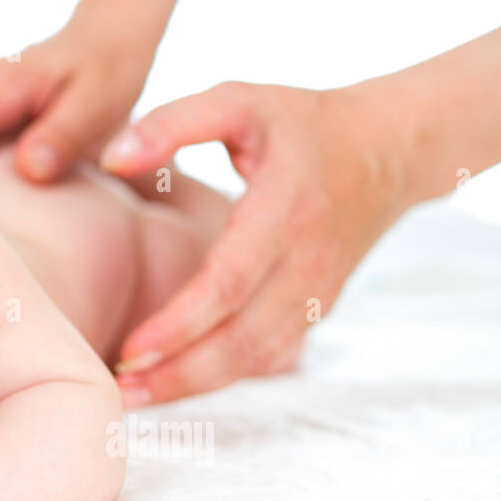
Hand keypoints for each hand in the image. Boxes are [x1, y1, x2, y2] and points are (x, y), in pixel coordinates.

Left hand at [102, 81, 409, 403]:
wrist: (389, 147)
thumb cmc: (299, 121)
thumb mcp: (238, 100)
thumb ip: (171, 123)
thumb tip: (111, 158)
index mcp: (284, 212)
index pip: (230, 285)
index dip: (180, 325)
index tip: (130, 349)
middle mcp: (306, 263)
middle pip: (241, 339)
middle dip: (179, 374)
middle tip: (120, 393)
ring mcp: (316, 291)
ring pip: (256, 358)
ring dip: (196, 385)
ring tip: (136, 399)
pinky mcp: (315, 307)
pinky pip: (268, 354)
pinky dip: (222, 376)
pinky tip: (174, 384)